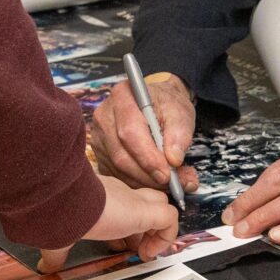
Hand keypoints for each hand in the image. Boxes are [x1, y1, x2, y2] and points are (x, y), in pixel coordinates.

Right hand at [36, 175, 176, 272]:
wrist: (62, 200)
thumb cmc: (56, 213)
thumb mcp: (58, 236)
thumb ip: (55, 251)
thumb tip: (45, 267)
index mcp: (100, 198)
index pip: (123, 207)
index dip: (127, 227)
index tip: (119, 245)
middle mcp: (120, 194)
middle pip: (146, 203)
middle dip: (145, 227)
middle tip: (136, 249)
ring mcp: (134, 200)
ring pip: (160, 207)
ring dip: (156, 233)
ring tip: (145, 253)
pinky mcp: (145, 209)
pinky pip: (169, 219)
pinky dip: (165, 238)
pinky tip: (149, 253)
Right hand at [88, 73, 199, 193]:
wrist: (158, 105)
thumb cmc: (167, 106)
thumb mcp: (180, 112)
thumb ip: (180, 134)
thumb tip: (174, 159)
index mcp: (123, 96)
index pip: (130, 132)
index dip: (148, 157)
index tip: (167, 174)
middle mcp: (104, 116)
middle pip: (121, 155)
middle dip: (148, 175)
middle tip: (173, 183)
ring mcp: (99, 137)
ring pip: (118, 169)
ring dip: (145, 181)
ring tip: (170, 182)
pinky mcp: (100, 154)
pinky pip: (116, 175)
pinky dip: (138, 182)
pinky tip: (154, 179)